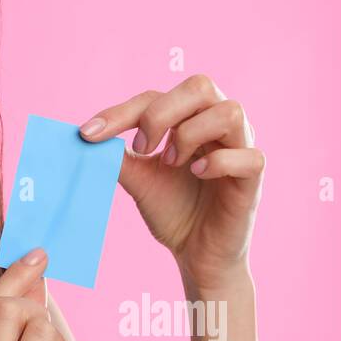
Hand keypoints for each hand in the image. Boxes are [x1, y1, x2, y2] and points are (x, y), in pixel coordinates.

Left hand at [79, 73, 264, 293]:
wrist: (196, 254)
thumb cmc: (172, 210)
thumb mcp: (139, 179)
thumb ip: (119, 156)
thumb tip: (87, 136)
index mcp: (190, 118)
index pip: (156, 96)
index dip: (121, 111)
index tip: (88, 134)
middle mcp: (219, 125)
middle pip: (200, 86)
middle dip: (162, 112)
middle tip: (142, 148)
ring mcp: (241, 148)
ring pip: (230, 111)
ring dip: (191, 134)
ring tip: (172, 162)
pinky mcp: (253, 178)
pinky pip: (249, 156)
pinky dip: (218, 162)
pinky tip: (197, 174)